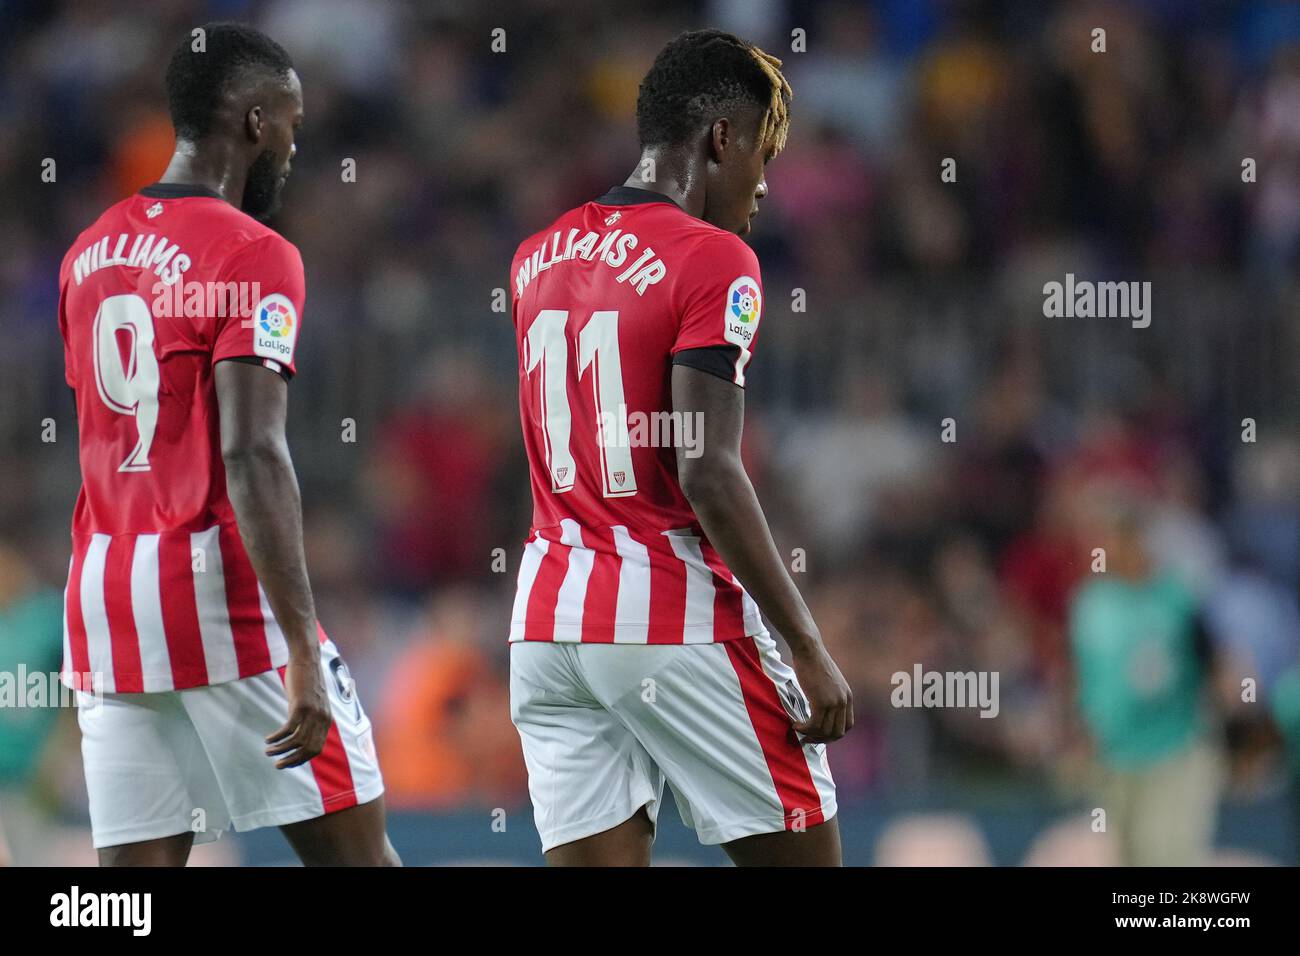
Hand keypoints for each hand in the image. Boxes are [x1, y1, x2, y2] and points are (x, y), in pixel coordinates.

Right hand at [265, 652, 330, 768]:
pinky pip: (289, 728)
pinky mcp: (301, 705)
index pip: (317, 748)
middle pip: (308, 748)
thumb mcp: (313, 702)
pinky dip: (277, 737)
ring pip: (297, 741)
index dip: (302, 759)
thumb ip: (310, 717)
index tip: (288, 763)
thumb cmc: (307, 681)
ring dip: (281, 750)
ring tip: (268, 752)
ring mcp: (313, 712)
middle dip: (292, 760)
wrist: (307, 659)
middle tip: (277, 765)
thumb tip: (298, 734)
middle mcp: (322, 718)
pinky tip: (268, 739)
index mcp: (326, 720)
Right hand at [789, 641, 853, 743]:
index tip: (820, 733)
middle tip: (808, 738)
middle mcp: (843, 701)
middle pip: (838, 732)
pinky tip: (795, 724)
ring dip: (810, 734)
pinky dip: (804, 729)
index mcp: (847, 697)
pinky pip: (814, 725)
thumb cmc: (813, 662)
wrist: (809, 650)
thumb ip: (829, 695)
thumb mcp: (828, 681)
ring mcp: (834, 702)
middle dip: (822, 739)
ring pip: (825, 731)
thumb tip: (820, 708)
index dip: (834, 733)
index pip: (848, 725)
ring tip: (798, 730)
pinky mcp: (821, 702)